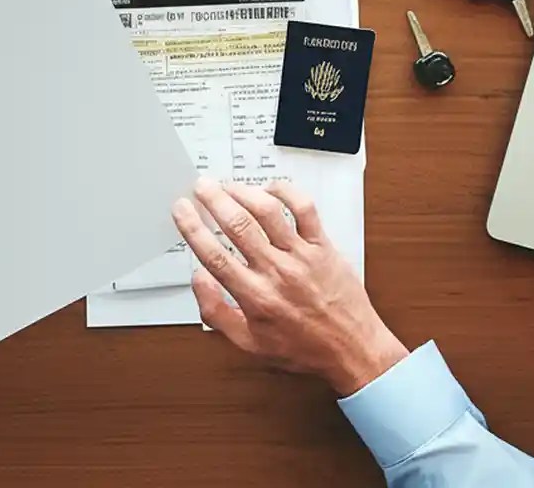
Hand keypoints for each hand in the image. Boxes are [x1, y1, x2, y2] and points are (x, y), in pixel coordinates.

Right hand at [173, 178, 408, 395]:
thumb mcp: (249, 343)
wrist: (351, 348)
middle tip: (202, 187)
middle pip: (237, 225)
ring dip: (244, 192)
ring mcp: (302, 256)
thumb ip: (216, 312)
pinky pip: (305, 209)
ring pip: (268, 212)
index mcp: (255, 297)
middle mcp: (277, 272)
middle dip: (213, 200)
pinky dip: (286, 192)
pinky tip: (271, 189)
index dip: (192, 228)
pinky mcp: (323, 246)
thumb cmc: (304, 348)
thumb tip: (199, 279)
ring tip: (230, 186)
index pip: (214, 254)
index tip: (182, 210)